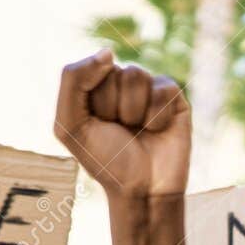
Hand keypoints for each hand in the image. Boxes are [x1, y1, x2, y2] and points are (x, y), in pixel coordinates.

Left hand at [54, 50, 190, 200]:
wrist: (141, 192)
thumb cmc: (105, 161)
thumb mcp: (70, 126)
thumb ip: (73, 83)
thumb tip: (108, 52)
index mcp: (96, 86)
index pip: (92, 69)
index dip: (93, 104)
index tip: (96, 127)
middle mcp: (122, 82)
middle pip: (116, 73)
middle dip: (112, 109)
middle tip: (119, 132)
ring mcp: (149, 87)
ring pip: (137, 77)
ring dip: (132, 114)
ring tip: (136, 132)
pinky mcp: (173, 96)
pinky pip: (161, 91)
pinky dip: (154, 119)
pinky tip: (155, 132)